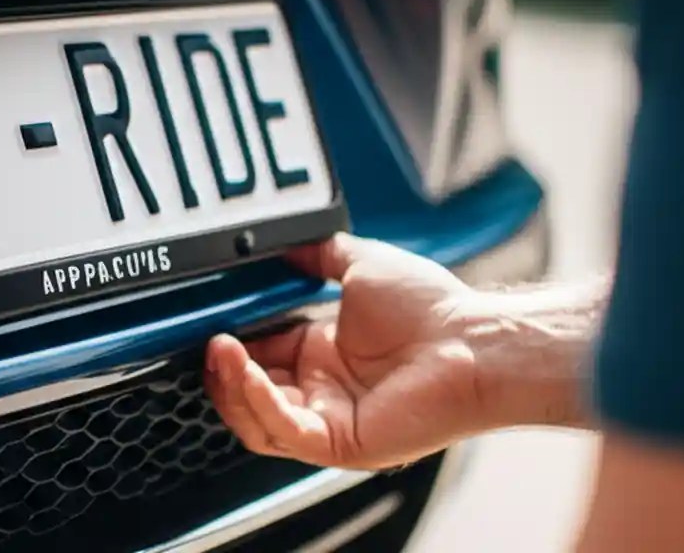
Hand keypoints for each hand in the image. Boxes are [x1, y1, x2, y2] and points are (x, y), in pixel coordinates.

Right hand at [205, 232, 489, 469]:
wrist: (476, 341)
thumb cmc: (435, 309)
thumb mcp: (361, 265)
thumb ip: (320, 254)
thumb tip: (287, 243)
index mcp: (322, 356)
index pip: (258, 357)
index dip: (232, 343)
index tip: (212, 319)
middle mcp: (322, 392)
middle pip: (249, 393)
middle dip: (220, 369)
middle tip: (207, 340)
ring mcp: (329, 420)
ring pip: (256, 419)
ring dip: (230, 386)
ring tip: (219, 351)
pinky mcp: (340, 442)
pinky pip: (284, 430)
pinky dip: (257, 401)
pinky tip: (246, 369)